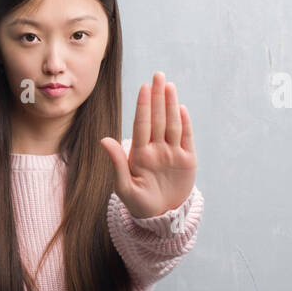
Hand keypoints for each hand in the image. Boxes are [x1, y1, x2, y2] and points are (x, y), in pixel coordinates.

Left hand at [99, 71, 196, 218]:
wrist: (161, 216)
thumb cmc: (139, 203)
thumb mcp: (124, 187)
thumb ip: (116, 163)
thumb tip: (104, 140)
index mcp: (140, 154)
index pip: (141, 125)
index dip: (143, 106)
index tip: (144, 87)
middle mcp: (156, 149)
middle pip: (157, 118)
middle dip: (157, 97)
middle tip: (158, 75)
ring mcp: (172, 153)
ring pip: (172, 124)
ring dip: (171, 105)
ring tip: (169, 86)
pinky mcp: (187, 160)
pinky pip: (186, 138)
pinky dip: (185, 124)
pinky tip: (181, 108)